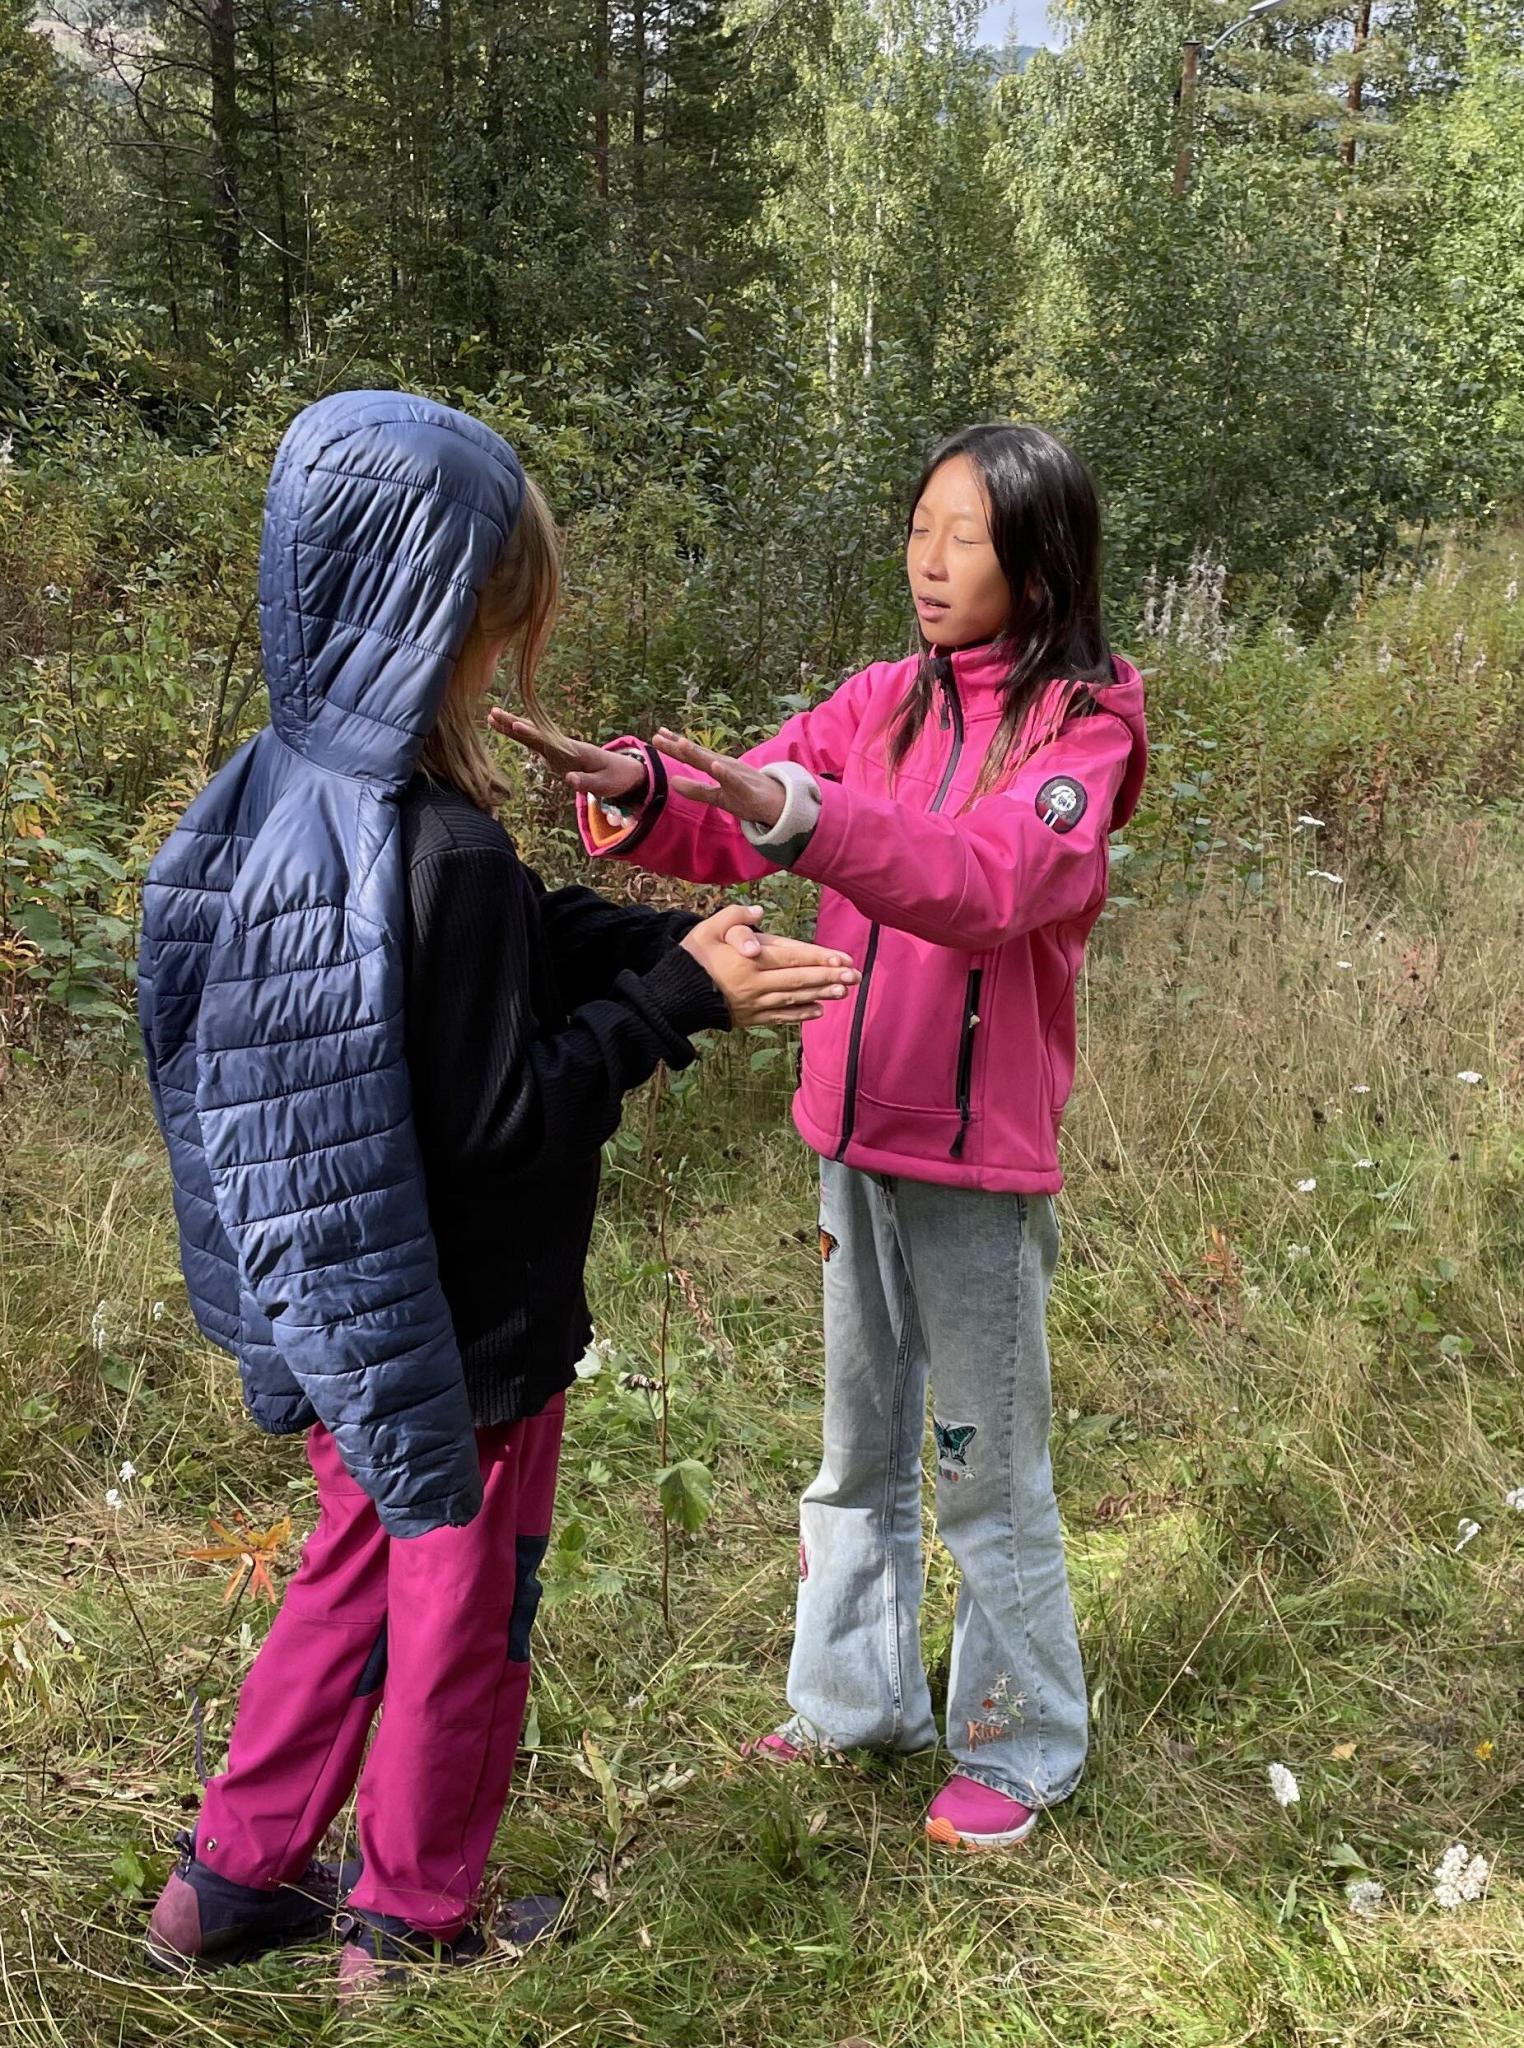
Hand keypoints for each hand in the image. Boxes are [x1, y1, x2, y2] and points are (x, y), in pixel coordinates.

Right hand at [488, 709, 647, 805]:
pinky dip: (519, 735)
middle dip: (514, 723)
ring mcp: (558, 748)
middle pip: (535, 733)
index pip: (551, 741)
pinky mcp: (555, 754)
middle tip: (493, 712)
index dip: (533, 733)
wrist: (624, 770)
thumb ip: (586, 782)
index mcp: (576, 751)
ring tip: (491, 716)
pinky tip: (504, 728)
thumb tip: (568, 779)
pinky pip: (534, 743)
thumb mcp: (605, 784)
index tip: (517, 725)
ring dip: (512, 726)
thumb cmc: (616, 777)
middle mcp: (564, 745)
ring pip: (532, 735)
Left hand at [651, 728, 785, 829]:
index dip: (674, 745)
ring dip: (698, 754)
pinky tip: (716, 766)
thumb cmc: (747, 797)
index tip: (657, 735)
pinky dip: (725, 773)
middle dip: (678, 746)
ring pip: (714, 763)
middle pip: (698, 755)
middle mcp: (725, 766)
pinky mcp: (746, 789)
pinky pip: (734, 781)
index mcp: (717, 767)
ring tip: (682, 744)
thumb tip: (673, 783)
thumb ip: (696, 789)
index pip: (692, 755)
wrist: (779, 804)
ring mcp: (736, 776)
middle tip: (657, 736)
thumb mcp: (717, 796)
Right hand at [680, 906, 858, 1027]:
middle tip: (855, 977)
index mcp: (749, 960)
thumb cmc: (693, 957)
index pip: (792, 956)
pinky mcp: (749, 1018)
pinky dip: (800, 1015)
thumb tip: (759, 911)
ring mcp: (754, 1003)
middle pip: (799, 979)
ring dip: (820, 995)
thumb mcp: (708, 928)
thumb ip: (735, 917)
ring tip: (843, 992)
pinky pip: (780, 1017)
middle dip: (829, 977)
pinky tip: (818, 1011)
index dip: (819, 957)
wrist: (673, 996)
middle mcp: (756, 984)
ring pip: (794, 998)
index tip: (842, 958)